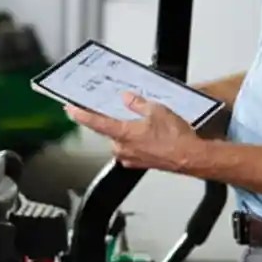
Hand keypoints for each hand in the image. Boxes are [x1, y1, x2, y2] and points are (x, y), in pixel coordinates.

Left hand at [65, 92, 198, 171]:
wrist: (191, 157)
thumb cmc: (176, 137)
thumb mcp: (156, 110)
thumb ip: (137, 103)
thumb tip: (128, 98)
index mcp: (123, 134)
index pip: (95, 122)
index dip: (80, 115)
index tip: (70, 109)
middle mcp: (122, 148)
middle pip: (108, 131)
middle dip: (112, 119)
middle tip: (120, 108)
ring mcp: (130, 158)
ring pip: (120, 140)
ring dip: (126, 130)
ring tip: (144, 122)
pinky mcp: (139, 163)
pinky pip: (130, 148)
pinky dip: (135, 140)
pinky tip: (148, 133)